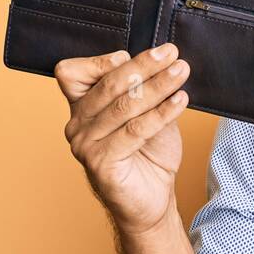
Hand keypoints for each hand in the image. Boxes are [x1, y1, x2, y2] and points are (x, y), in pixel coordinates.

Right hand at [56, 43, 190, 233]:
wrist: (153, 200)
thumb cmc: (149, 154)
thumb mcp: (147, 113)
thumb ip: (144, 91)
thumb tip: (162, 61)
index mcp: (81, 108)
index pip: (72, 73)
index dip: (104, 60)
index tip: (144, 55)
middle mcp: (77, 125)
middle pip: (107, 85)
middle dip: (143, 66)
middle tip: (171, 52)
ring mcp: (85, 145)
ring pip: (124, 106)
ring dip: (157, 85)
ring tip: (181, 71)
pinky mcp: (101, 162)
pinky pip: (135, 130)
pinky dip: (161, 113)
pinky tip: (180, 100)